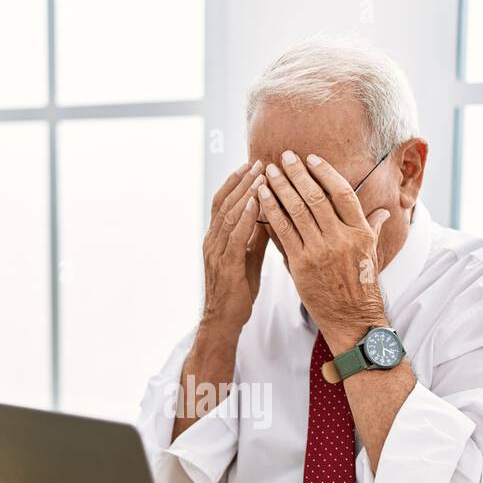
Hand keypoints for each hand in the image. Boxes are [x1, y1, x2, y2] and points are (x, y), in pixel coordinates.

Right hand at [201, 160, 269, 336]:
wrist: (223, 322)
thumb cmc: (237, 293)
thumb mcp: (248, 259)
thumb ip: (255, 237)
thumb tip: (270, 214)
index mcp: (216, 238)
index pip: (223, 202)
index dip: (236, 181)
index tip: (253, 163)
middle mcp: (212, 241)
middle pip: (224, 202)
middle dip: (242, 180)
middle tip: (260, 161)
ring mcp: (216, 253)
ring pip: (229, 214)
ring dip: (245, 192)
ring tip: (261, 175)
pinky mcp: (225, 266)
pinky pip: (235, 236)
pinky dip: (246, 217)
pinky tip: (257, 202)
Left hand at [258, 151, 390, 349]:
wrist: (352, 319)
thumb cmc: (361, 286)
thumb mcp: (371, 254)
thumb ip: (372, 229)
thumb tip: (383, 212)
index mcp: (360, 231)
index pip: (342, 193)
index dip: (325, 172)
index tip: (310, 158)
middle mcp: (341, 238)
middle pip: (316, 197)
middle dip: (297, 174)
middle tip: (283, 156)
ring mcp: (320, 251)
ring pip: (297, 211)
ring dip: (280, 188)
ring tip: (268, 171)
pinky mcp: (301, 265)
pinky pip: (283, 232)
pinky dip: (271, 212)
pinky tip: (262, 197)